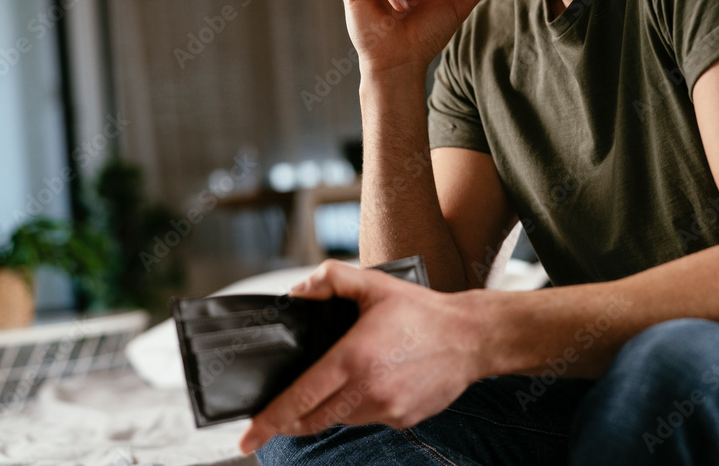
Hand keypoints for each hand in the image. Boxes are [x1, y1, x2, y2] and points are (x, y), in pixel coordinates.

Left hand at [238, 260, 481, 452]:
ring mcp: (386, 409)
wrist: (471, 338)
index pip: (299, 398)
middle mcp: (367, 390)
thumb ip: (332, 279)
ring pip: (340, 419)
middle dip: (288, 421)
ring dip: (327, 409)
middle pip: (312, 419)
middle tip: (275, 417)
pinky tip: (371, 383)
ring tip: (335, 383)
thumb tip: (299, 290)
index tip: (247, 439)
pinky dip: (358, 407)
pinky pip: (367, 420)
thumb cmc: (423, 311)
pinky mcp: (401, 420)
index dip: (269, 421)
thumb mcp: (375, 284)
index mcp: (354, 358)